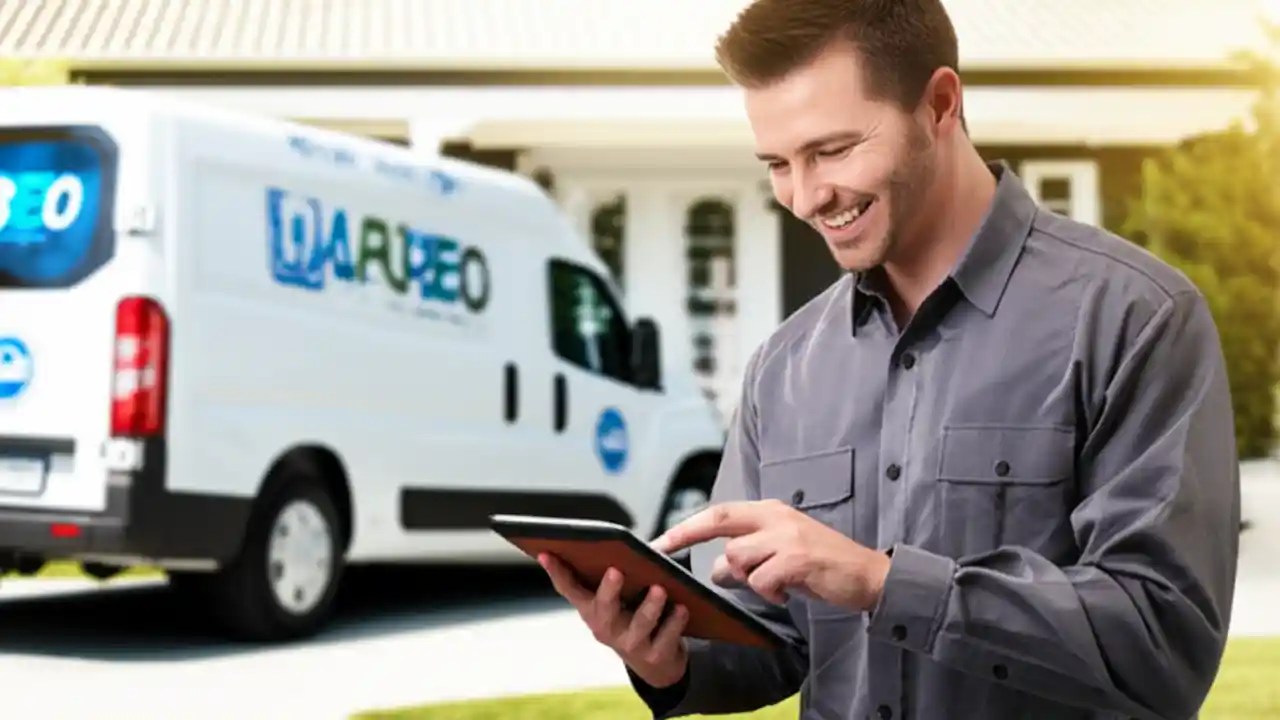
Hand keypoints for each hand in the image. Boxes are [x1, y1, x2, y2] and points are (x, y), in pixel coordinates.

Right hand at [538, 553, 689, 688]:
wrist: (656, 663)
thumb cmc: (631, 619)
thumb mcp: (614, 601)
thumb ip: (608, 577)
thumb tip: (614, 541)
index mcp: (591, 609)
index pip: (569, 589)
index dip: (556, 571)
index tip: (546, 552)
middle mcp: (605, 628)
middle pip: (604, 608)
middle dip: (609, 590)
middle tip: (616, 571)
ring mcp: (630, 644)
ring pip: (640, 623)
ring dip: (650, 605)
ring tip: (660, 588)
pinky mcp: (655, 655)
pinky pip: (666, 637)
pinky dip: (674, 621)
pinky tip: (682, 608)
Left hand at [652, 499, 890, 611]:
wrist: (869, 575)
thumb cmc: (822, 566)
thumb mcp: (780, 556)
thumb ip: (748, 558)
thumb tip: (715, 572)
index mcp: (770, 512)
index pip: (719, 513)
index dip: (687, 526)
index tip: (659, 541)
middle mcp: (775, 517)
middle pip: (718, 520)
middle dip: (685, 535)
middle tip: (663, 552)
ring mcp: (787, 536)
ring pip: (737, 557)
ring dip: (747, 579)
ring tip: (774, 587)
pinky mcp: (798, 558)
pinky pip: (761, 580)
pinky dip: (768, 593)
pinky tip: (787, 595)